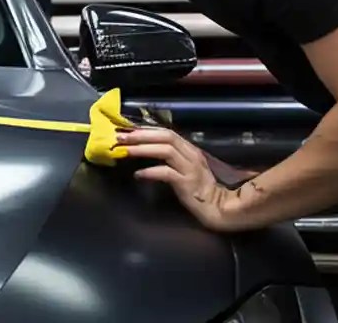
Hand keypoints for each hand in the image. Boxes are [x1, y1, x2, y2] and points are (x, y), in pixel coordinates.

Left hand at [119, 127, 241, 232]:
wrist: (217, 208)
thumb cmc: (198, 188)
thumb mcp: (185, 167)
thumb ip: (170, 156)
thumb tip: (145, 149)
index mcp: (190, 149)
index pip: (167, 132)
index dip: (146, 129)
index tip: (127, 129)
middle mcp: (191, 155)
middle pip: (166, 136)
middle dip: (141, 135)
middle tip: (120, 136)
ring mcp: (190, 168)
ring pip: (165, 150)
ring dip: (143, 149)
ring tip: (125, 151)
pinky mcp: (187, 183)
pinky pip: (166, 173)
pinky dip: (150, 172)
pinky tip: (138, 174)